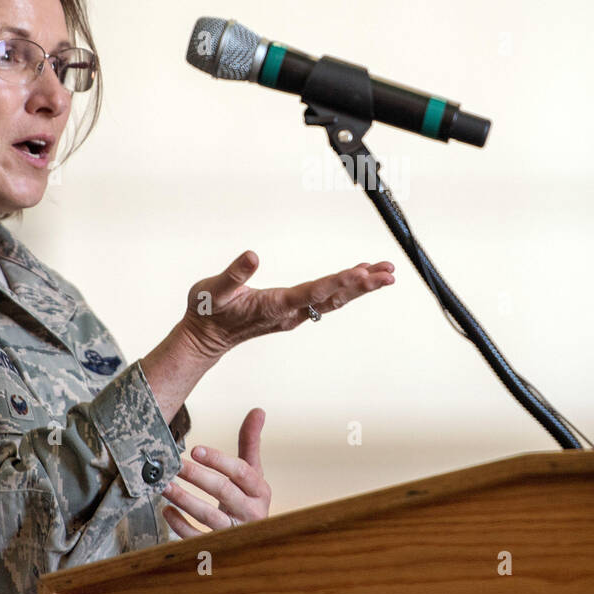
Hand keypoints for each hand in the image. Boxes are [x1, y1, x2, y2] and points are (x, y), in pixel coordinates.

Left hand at [160, 407, 270, 537]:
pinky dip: (181, 525)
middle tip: (174, 465)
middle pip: (224, 492)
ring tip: (165, 486)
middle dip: (197, 476)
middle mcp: (252, 513)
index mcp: (260, 491)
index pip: (241, 472)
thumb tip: (258, 410)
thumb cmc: (247, 499)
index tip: (196, 449)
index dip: (219, 460)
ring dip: (185, 500)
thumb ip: (251, 443)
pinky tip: (167, 511)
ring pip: (209, 517)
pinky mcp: (220, 549)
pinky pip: (198, 539)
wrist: (254, 541)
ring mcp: (236, 533)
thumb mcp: (253, 473)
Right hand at [177, 250, 393, 360]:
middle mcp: (290, 312)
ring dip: (360, 286)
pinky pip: (326, 298)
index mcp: (275, 305)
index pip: (314, 292)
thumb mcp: (212, 291)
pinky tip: (359, 276)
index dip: (339, 281)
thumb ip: (233, 275)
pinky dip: (346, 287)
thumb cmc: (206, 312)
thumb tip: (252, 256)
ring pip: (334, 299)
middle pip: (334, 298)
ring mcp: (294, 314)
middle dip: (363, 285)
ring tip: (385, 272)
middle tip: (389, 272)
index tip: (362, 272)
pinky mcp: (293, 311)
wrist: (205, 338)